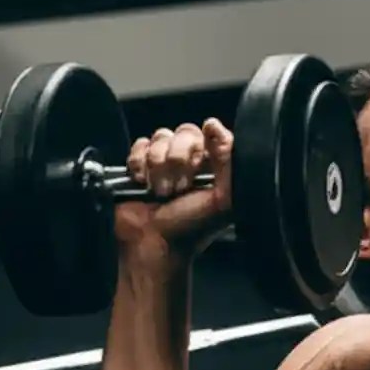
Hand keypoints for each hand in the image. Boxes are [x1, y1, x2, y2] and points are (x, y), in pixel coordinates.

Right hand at [114, 118, 234, 258]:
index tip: (198, 166)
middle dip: (179, 161)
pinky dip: (139, 165)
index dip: (201, 147)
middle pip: (184, 132)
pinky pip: (139, 145)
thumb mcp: (222, 199)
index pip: (211, 133)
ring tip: (161, 192)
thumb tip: (214, 126)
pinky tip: (143, 183)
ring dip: (158, 167)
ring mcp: (164, 161)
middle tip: (179, 189)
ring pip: (161, 137)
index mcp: (215, 167)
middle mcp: (191, 161)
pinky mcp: (139, 164)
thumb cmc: (190, 228)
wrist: (152, 242)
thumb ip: (229, 163)